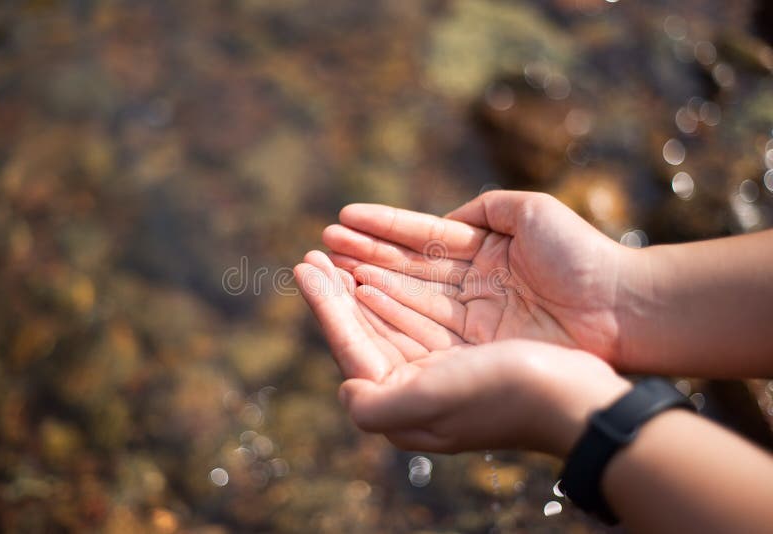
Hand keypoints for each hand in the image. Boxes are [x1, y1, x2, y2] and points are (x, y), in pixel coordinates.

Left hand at [294, 250, 628, 456]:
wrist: (579, 396)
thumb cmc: (505, 395)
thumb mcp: (429, 405)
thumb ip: (374, 407)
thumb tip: (343, 391)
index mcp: (406, 398)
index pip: (352, 342)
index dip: (324, 304)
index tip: (303, 265)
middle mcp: (421, 381)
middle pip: (368, 325)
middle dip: (339, 287)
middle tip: (315, 251)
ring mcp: (447, 360)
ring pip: (394, 309)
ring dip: (365, 276)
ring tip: (340, 247)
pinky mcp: (473, 338)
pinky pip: (425, 304)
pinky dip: (400, 283)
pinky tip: (384, 266)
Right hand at [322, 191, 633, 364]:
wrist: (622, 309)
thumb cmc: (582, 254)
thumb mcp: (531, 212)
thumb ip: (484, 209)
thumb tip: (447, 222)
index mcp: (482, 251)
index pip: (421, 236)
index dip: (382, 227)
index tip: (343, 219)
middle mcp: (469, 285)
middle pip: (406, 268)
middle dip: (362, 257)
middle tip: (320, 250)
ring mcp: (470, 316)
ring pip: (406, 295)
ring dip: (366, 281)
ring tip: (327, 270)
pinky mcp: (473, 345)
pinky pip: (422, 323)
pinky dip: (391, 309)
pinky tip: (359, 296)